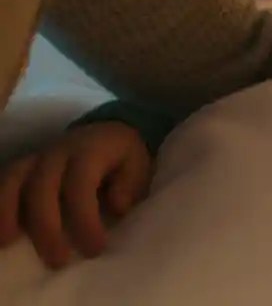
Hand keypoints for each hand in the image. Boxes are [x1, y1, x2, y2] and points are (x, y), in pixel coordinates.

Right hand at [0, 121, 152, 268]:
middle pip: (41, 188)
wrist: (109, 129)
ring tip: (6, 244)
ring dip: (6, 213)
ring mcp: (36, 158)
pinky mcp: (23, 167)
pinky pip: (5, 183)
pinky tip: (0, 231)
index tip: (95, 249)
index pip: (80, 186)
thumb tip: (117, 207)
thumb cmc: (124, 156)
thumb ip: (129, 186)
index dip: (85, 219)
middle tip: (57, 261)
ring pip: (13, 181)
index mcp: (89, 151)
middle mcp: (58, 153)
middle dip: (47, 228)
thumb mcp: (138, 167)